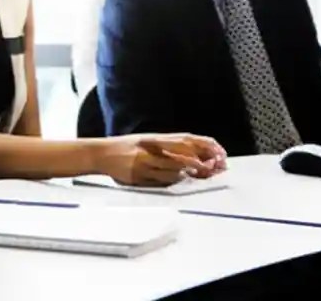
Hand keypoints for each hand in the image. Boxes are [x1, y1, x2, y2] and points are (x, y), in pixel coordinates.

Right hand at [98, 134, 227, 186]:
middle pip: (183, 155)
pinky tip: (179, 180)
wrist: (100, 153)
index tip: (220, 152)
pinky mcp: (138, 175)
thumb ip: (168, 147)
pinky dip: (172, 181)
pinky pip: (160, 181)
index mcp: (156, 138)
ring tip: (202, 174)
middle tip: (216, 167)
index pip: (186, 139)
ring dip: (189, 174)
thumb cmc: (126, 148)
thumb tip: (196, 155)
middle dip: (202, 162)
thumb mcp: (148, 141)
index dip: (205, 145)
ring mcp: (144, 162)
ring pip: (174, 170)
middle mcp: (151, 148)